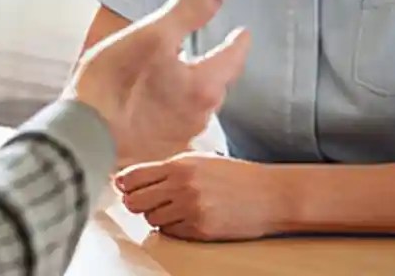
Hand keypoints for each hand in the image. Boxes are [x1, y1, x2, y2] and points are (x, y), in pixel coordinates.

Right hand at [66, 0, 250, 166]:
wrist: (80, 137)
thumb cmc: (114, 84)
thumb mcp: (152, 34)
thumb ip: (189, 9)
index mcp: (204, 86)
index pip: (233, 57)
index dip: (238, 42)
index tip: (242, 33)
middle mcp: (199, 117)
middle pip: (217, 85)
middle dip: (217, 67)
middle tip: (216, 52)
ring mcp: (178, 139)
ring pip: (196, 107)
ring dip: (193, 89)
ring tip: (183, 75)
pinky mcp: (157, 152)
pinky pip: (175, 125)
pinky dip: (173, 110)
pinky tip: (157, 105)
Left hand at [116, 152, 284, 240]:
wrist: (269, 194)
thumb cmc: (235, 176)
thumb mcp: (200, 161)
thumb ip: (166, 169)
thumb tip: (127, 179)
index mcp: (180, 165)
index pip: (134, 176)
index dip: (125, 184)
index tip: (125, 187)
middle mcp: (182, 186)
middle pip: (135, 202)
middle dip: (137, 202)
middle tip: (149, 201)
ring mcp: (191, 209)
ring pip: (151, 219)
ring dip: (157, 216)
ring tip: (174, 209)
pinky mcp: (200, 230)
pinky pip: (170, 232)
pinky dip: (173, 228)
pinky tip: (187, 218)